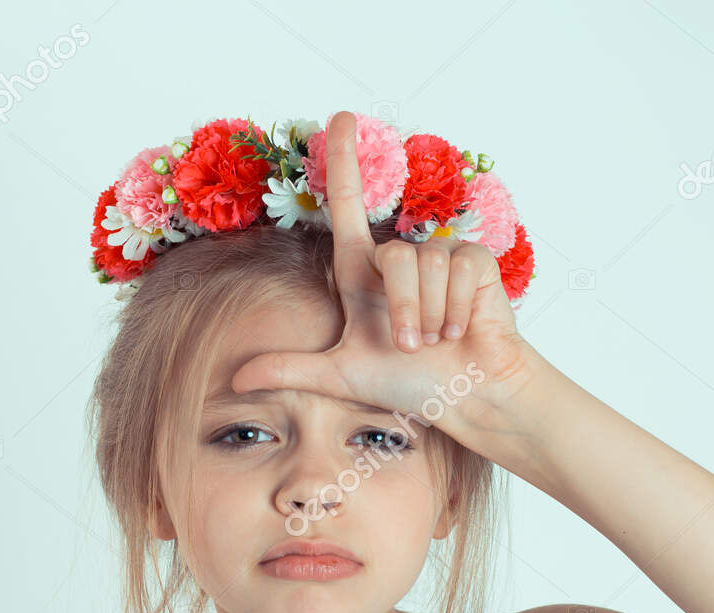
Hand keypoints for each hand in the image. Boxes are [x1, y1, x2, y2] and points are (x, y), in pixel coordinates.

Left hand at [228, 111, 533, 425]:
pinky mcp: (476, 261)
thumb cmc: (407, 383)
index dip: (344, 159)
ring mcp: (439, 256)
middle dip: (402, 313)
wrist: (465, 395)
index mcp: (362, 273)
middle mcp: (397, 258)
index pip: (348, 205)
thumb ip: (291, 370)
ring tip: (438, 339)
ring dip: (430, 316)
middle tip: (409, 346)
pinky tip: (462, 328)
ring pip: (425, 266)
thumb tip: (237, 378)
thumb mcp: (340, 375)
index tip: (341, 116)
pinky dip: (458, 309)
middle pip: (392, 257)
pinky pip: (460, 270)